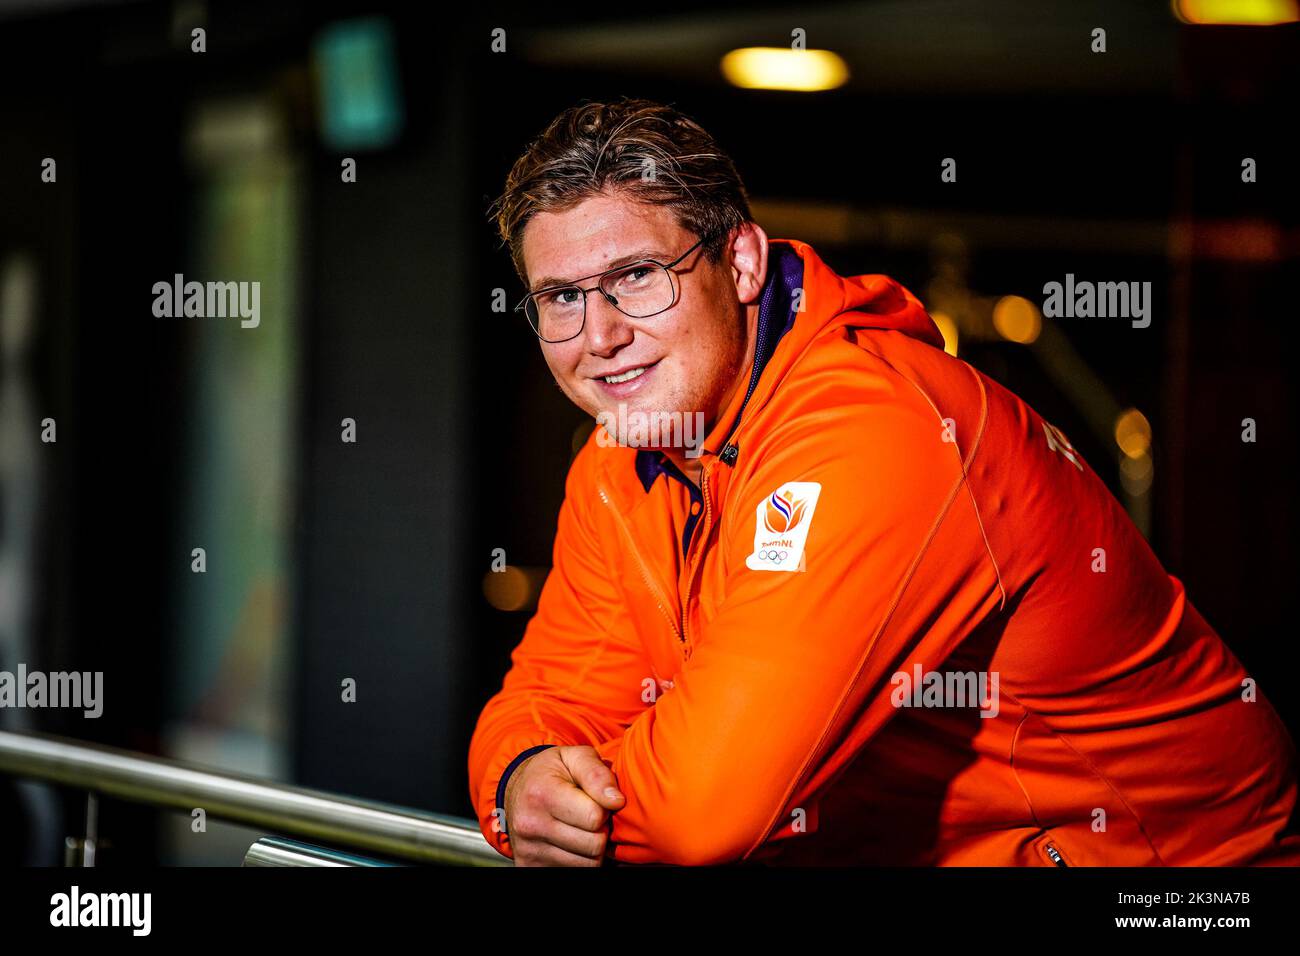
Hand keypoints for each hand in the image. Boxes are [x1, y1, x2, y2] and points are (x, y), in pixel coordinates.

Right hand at [502, 745, 624, 865]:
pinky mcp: (529, 866)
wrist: (517, 789)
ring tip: (580, 827)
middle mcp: (530, 825)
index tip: (595, 800)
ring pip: (588, 864)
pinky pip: (573, 872)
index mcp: (541, 793)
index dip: (604, 808)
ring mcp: (528, 850)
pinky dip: (579, 860)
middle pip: (594, 845)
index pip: (595, 817)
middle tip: (590, 816)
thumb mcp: (574, 757)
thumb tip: (617, 801)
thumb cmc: (552, 772)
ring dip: (592, 848)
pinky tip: (571, 841)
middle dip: (600, 830)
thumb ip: (597, 773)